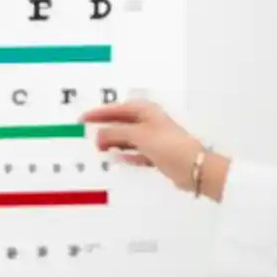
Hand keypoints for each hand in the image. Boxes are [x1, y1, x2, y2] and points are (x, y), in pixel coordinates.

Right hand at [79, 99, 206, 191]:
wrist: (193, 167)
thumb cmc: (168, 146)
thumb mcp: (138, 136)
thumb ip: (116, 133)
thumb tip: (99, 135)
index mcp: (147, 111)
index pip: (118, 109)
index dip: (100, 113)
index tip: (83, 118)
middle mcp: (150, 122)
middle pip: (122, 122)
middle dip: (106, 127)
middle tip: (89, 134)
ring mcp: (154, 139)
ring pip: (128, 137)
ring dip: (114, 141)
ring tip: (100, 147)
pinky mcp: (157, 155)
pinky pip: (137, 152)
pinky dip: (127, 154)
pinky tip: (118, 158)